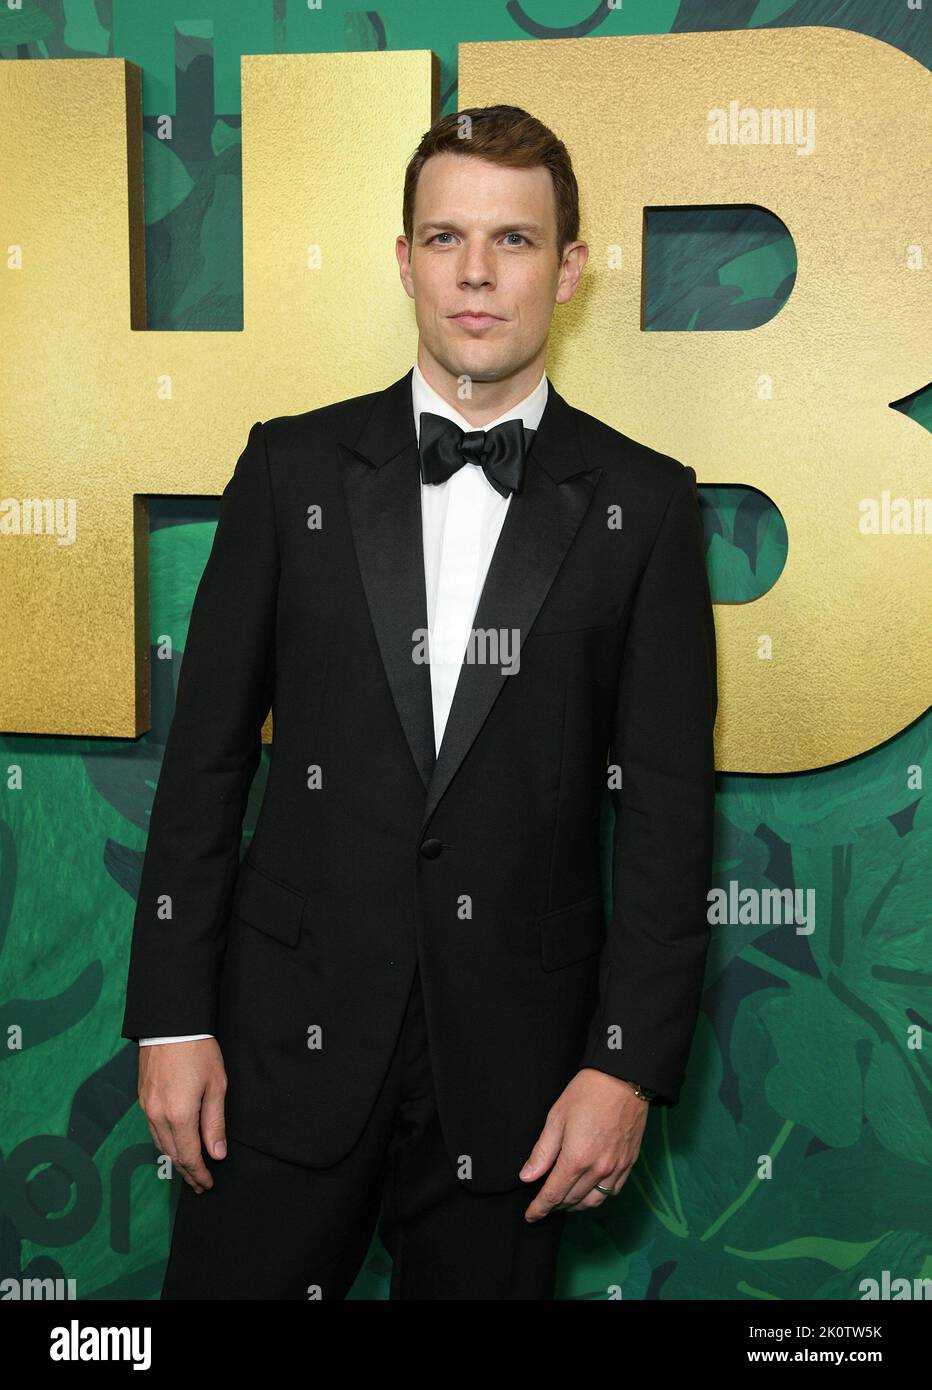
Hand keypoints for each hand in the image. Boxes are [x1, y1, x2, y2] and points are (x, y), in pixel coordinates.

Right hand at [137, 1039, 227, 1192]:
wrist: (170, 1024)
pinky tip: (174, 1144)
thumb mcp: (216, 1085)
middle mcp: (158, 1116)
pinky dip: (164, 1142)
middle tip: (200, 1183)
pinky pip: (152, 1129)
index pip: (189, 1156)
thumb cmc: (198, 1050)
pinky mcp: (142, 1098)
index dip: (199, 1174)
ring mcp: (147, 1107)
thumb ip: (214, 1122)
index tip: (208, 1184)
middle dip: (187, 1172)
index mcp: (179, 1115)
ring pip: (159, 1144)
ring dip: (175, 1159)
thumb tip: (217, 1153)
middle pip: (172, 1154)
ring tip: (189, 1169)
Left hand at [519, 1068, 648, 1220]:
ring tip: (564, 1201)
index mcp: (577, 1159)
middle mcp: (598, 1169)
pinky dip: (597, 1197)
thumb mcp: (556, 1118)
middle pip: (572, 1200)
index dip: (540, 1208)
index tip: (530, 1215)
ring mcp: (616, 1168)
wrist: (624, 1079)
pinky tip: (588, 1190)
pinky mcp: (629, 1163)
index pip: (554, 1195)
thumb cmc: (587, 1093)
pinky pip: (612, 1191)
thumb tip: (527, 1177)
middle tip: (543, 1204)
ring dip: (576, 1205)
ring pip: (594, 1202)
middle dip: (555, 1207)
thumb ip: (542, 1152)